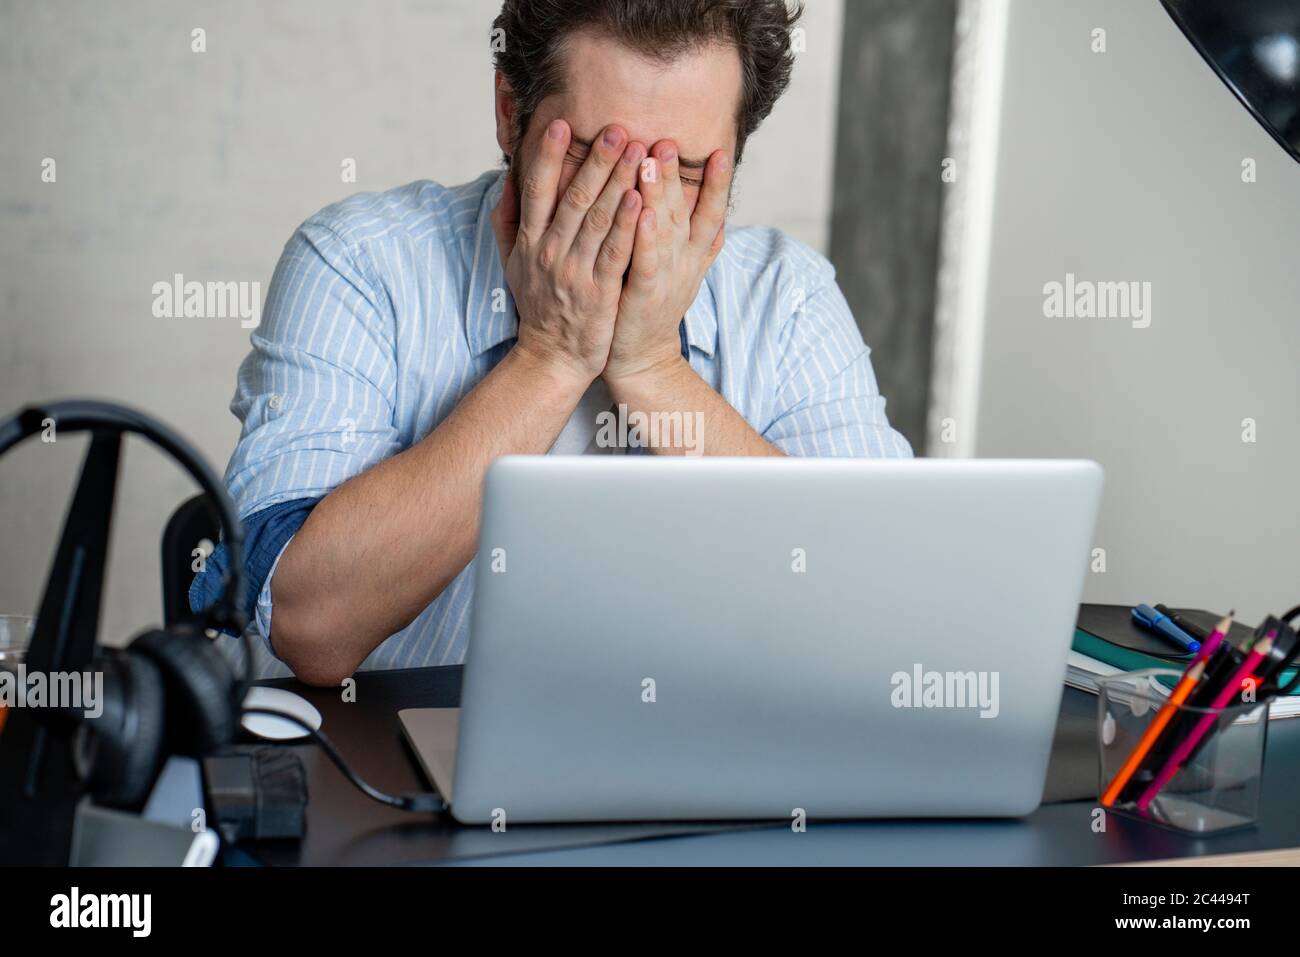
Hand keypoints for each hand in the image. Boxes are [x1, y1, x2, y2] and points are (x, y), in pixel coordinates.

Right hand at [491, 119, 645, 386]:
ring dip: (618, 182)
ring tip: (637, 151)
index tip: (559, 122)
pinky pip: (614, 253)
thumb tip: (506, 181)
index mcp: (529, 240)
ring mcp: (574, 272)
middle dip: (596, 160)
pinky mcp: (599, 292)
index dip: (546, 155)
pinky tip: (639, 200)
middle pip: (574, 197)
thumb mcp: (512, 263)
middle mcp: (549, 252)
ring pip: (598, 220)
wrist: (551, 358)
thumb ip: (507, 222)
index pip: (536, 188)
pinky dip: (627, 226)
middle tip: (616, 127)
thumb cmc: (537, 305)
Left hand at [602, 140, 730, 384]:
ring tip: (652, 159)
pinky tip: (640, 212)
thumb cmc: (653, 304)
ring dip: (660, 193)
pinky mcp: (645, 295)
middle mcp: (685, 261)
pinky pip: (646, 261)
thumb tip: (711, 205)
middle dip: (678, 174)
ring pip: (664, 228)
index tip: (722, 150)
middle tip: (669, 139)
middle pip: (684, 210)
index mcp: (694, 252)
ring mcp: (667, 278)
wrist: (640, 356)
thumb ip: (694, 237)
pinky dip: (645, 236)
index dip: (719, 183)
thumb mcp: (681, 267)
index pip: (712, 211)